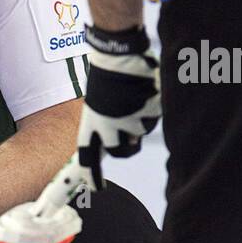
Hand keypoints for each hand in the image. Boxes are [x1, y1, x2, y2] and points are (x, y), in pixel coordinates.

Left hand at [77, 24, 160, 188]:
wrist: (119, 54)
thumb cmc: (107, 79)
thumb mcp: (98, 107)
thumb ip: (106, 127)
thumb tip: (122, 145)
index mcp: (91, 125)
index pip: (87, 158)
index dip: (91, 176)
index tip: (96, 188)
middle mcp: (108, 127)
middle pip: (121, 152)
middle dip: (127, 146)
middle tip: (127, 133)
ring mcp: (130, 120)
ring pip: (140, 133)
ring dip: (140, 120)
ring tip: (131, 99)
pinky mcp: (148, 111)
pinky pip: (154, 118)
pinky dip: (151, 107)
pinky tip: (142, 92)